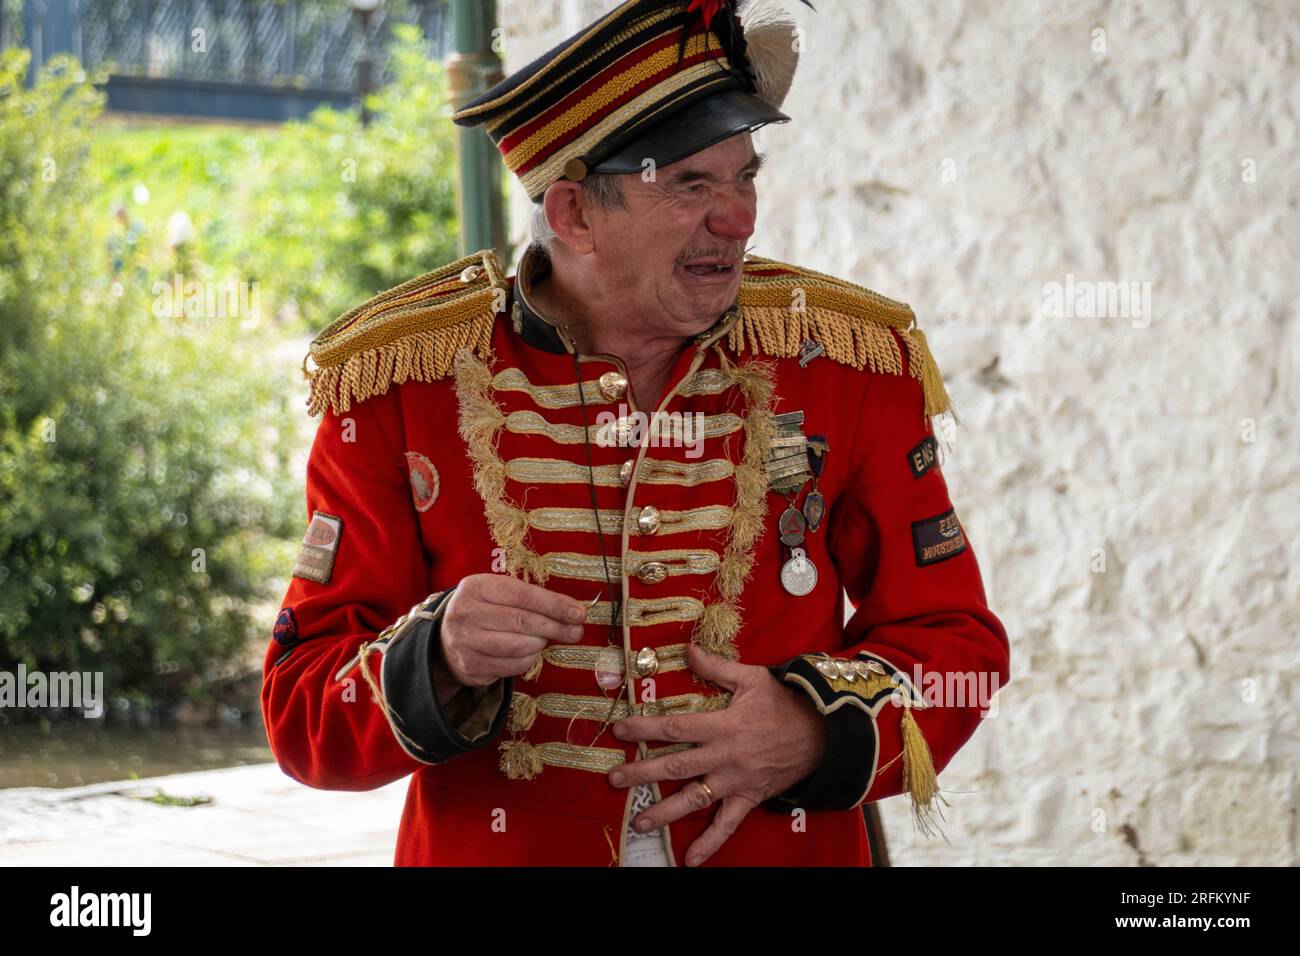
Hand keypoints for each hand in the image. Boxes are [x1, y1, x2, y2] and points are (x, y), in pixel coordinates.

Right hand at [439, 574, 586, 688]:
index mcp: (476, 587)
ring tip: (545, 640)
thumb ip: (531, 599)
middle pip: (522, 621)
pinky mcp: (470, 666)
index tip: (579, 613)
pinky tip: (529, 652)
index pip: (523, 595)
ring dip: (540, 644)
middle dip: (555, 627)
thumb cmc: (484, 611)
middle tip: (576, 632)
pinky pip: (512, 666)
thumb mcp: (499, 594)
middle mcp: (466, 613)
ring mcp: (464, 641)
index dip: (555, 605)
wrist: (446, 638)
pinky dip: (528, 660)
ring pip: (518, 646)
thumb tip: (574, 613)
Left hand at [606, 644, 826, 865]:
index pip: (676, 728)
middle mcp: (725, 757)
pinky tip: (690, 860)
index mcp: (723, 726)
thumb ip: (716, 668)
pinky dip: (710, 844)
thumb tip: (687, 650)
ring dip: (664, 812)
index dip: (645, 729)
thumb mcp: (753, 678)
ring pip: (695, 800)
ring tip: (638, 823)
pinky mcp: (749, 798)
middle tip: (614, 779)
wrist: (824, 734)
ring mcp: (736, 782)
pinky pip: (727, 825)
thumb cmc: (786, 703)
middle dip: (642, 773)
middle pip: (676, 766)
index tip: (620, 730)